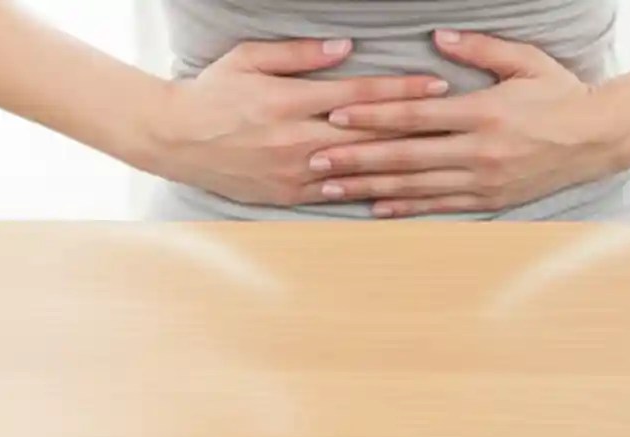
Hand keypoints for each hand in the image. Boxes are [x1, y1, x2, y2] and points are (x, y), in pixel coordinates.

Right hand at [139, 39, 448, 206]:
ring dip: (400, 163)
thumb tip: (346, 48)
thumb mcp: (248, 58)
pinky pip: (337, 194)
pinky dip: (369, 191)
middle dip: (416, 126)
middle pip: (369, 135)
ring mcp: (293, 172)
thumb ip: (298, 54)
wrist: (174, 140)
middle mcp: (296, 140)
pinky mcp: (287, 194)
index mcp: (289, 102)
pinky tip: (398, 189)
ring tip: (438, 157)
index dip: (401, 89)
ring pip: (359, 169)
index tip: (436, 84)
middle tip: (455, 121)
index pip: (358, 95)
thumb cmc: (213, 92)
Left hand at [310, 31, 626, 217]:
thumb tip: (436, 36)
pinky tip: (376, 208)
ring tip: (332, 188)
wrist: (599, 138)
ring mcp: (482, 179)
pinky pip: (439, 205)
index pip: (415, 115)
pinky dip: (406, 208)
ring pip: (415, 186)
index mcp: (483, 112)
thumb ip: (479, 47)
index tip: (335, 115)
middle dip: (356, 158)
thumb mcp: (525, 61)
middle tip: (315, 160)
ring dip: (370, 188)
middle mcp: (478, 151)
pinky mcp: (489, 199)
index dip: (373, 116)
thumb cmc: (560, 93)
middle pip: (405, 155)